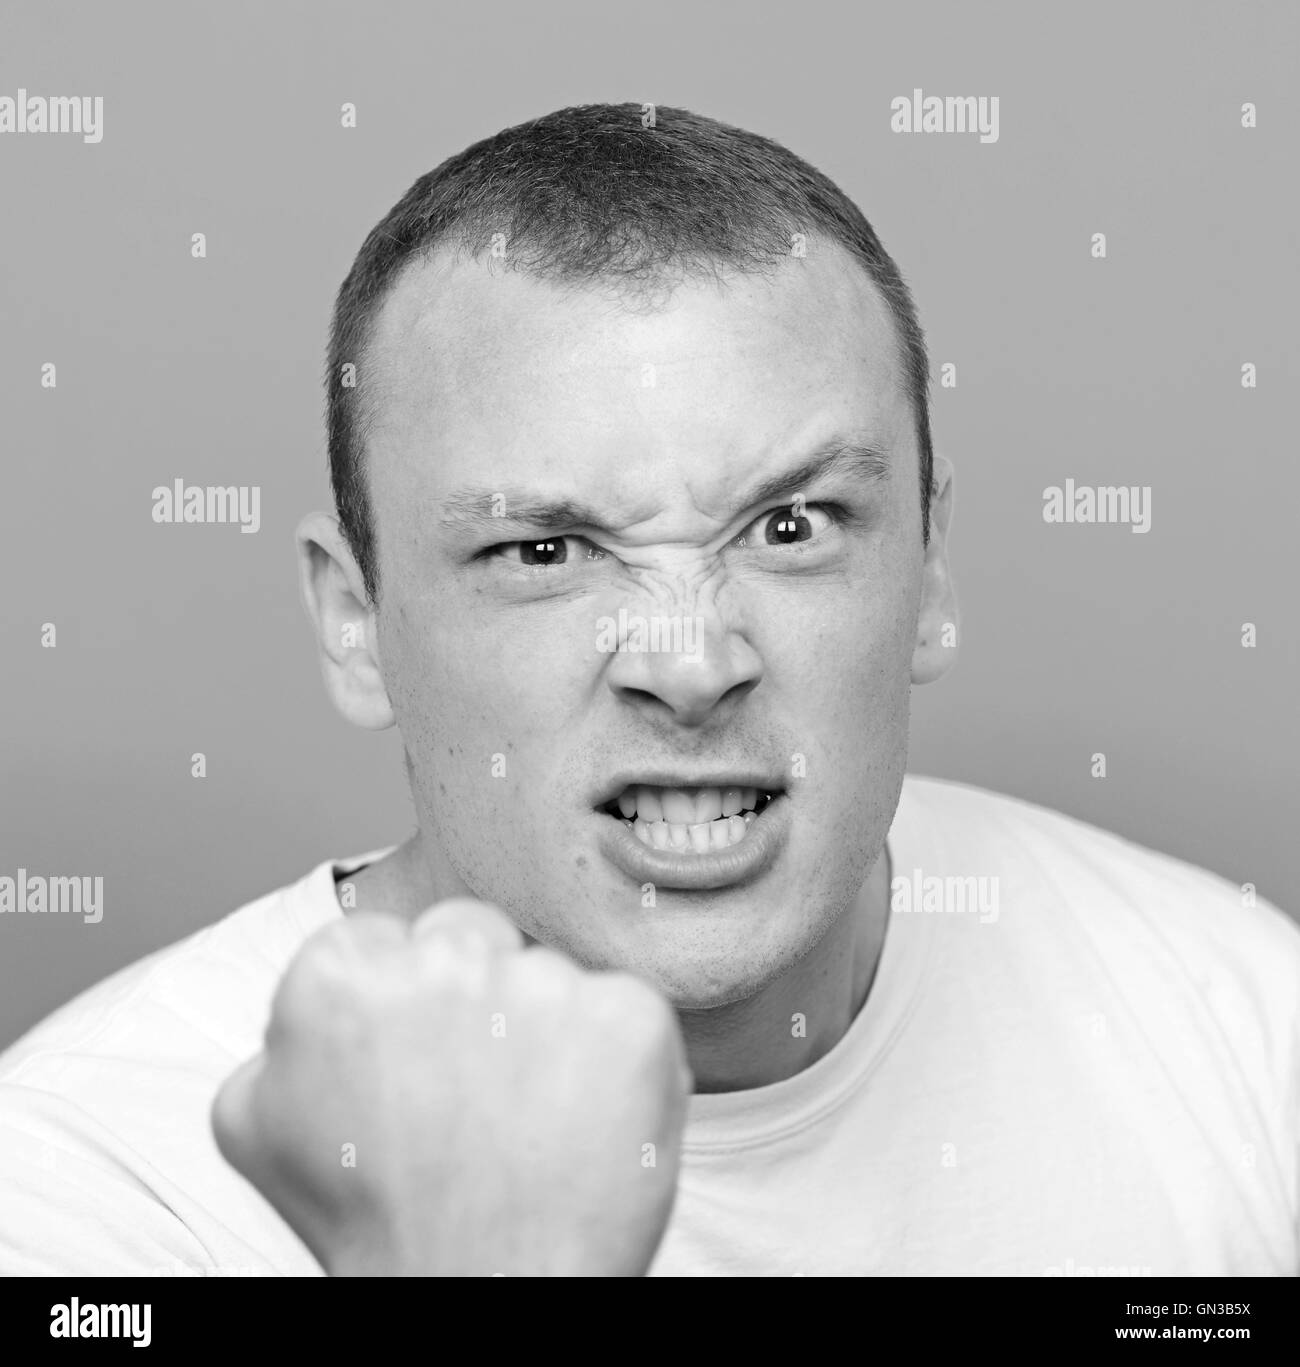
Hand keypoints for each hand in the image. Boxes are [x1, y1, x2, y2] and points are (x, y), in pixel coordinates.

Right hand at [211, 899, 690, 1275]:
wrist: (484, 1302)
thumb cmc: (376, 1229)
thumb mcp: (262, 1129)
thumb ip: (281, 1039)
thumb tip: (309, 1001)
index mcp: (340, 972)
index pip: (386, 940)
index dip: (403, 1008)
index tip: (413, 1064)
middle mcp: (443, 958)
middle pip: (470, 937)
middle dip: (472, 999)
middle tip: (471, 1095)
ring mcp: (543, 983)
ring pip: (546, 976)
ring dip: (543, 1034)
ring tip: (522, 1130)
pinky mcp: (626, 1017)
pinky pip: (621, 1010)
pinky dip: (611, 1062)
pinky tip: (582, 1126)